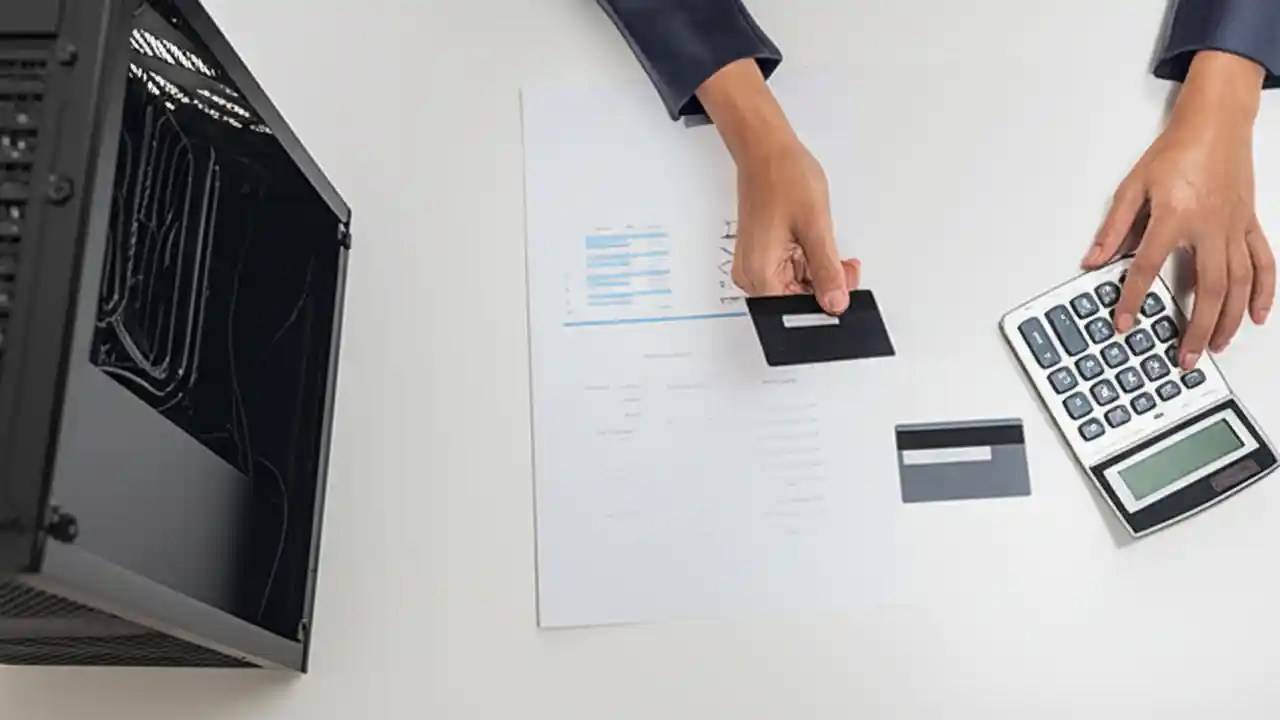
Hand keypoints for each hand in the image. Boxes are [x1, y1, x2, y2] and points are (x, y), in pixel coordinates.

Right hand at [696, 59, 858, 313]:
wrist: (765, 151)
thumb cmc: (783, 178)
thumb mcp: (816, 228)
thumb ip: (827, 271)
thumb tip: (836, 302)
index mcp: (761, 274)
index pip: (797, 311)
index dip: (826, 303)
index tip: (845, 288)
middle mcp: (753, 275)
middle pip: (796, 299)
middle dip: (825, 285)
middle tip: (844, 263)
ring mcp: (755, 265)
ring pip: (796, 285)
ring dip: (818, 272)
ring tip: (825, 242)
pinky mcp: (762, 255)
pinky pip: (790, 271)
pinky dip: (808, 262)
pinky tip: (815, 242)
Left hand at [1083, 50, 1274, 369]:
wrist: (1215, 125)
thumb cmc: (1175, 152)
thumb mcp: (1133, 187)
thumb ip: (1114, 228)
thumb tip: (1093, 260)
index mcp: (1175, 217)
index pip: (1147, 268)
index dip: (1132, 299)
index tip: (1123, 323)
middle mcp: (1210, 227)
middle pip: (1207, 288)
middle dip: (1196, 328)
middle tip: (1184, 357)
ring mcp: (1234, 228)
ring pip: (1238, 283)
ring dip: (1229, 319)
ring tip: (1216, 347)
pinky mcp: (1249, 224)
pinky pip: (1263, 262)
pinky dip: (1264, 291)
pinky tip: (1258, 315)